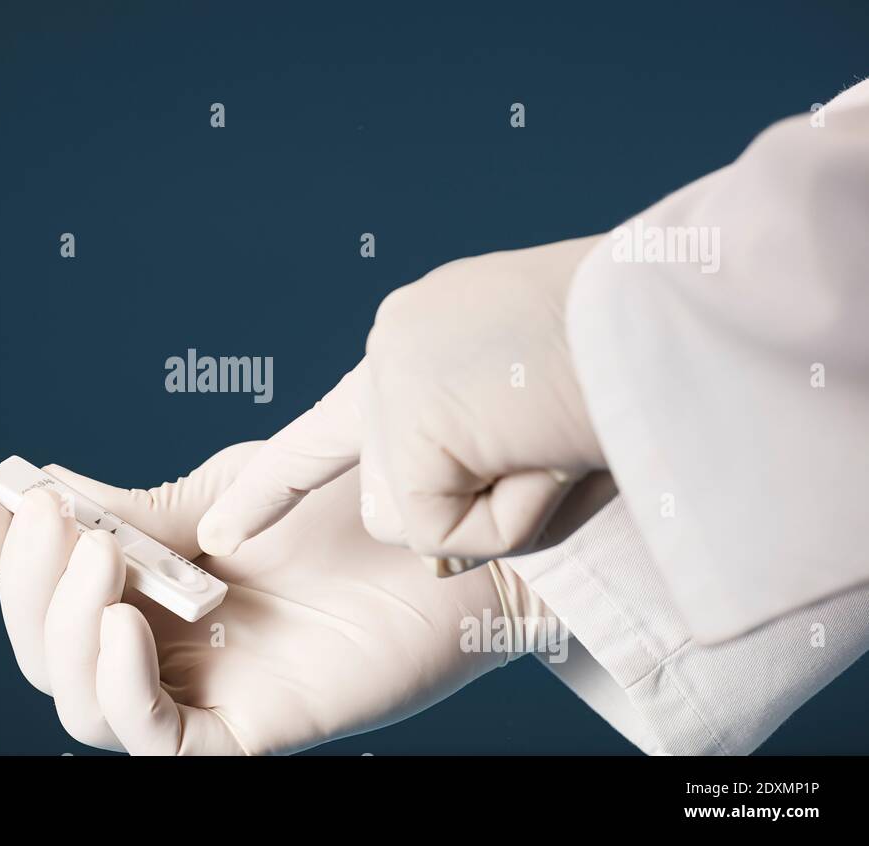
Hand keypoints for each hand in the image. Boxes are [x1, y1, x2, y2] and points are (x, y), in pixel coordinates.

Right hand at [0, 443, 514, 754]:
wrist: (449, 534)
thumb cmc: (348, 509)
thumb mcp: (224, 494)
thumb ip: (132, 512)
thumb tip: (35, 491)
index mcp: (151, 588)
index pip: (50, 586)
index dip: (0, 553)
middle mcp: (166, 648)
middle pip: (46, 654)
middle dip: (27, 588)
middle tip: (49, 521)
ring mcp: (203, 693)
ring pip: (81, 706)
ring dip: (63, 634)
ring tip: (96, 562)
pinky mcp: (247, 731)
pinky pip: (154, 740)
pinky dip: (120, 688)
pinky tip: (125, 623)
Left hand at [197, 236, 612, 569]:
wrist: (685, 312)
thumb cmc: (644, 365)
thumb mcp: (546, 411)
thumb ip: (475, 465)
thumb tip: (425, 547)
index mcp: (428, 338)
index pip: (332, 426)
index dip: (276, 484)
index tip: (226, 529)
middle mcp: (394, 343)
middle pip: (394, 496)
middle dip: (474, 504)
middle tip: (559, 438)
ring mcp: (391, 375)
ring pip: (415, 518)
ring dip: (504, 508)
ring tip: (566, 432)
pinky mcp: (405, 419)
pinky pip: (440, 534)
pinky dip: (511, 521)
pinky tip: (551, 450)